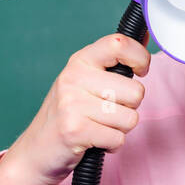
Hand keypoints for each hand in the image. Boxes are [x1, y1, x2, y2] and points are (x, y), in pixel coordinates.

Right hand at [0, 33, 150, 184]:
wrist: (36, 151)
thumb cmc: (70, 114)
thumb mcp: (87, 81)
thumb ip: (115, 62)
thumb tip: (147, 33)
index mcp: (80, 61)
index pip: (119, 43)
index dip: (140, 58)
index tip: (141, 70)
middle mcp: (74, 78)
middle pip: (136, 92)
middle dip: (130, 108)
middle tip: (106, 112)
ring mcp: (72, 103)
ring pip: (131, 118)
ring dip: (120, 129)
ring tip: (98, 126)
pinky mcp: (74, 130)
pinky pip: (118, 138)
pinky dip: (112, 145)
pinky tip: (94, 140)